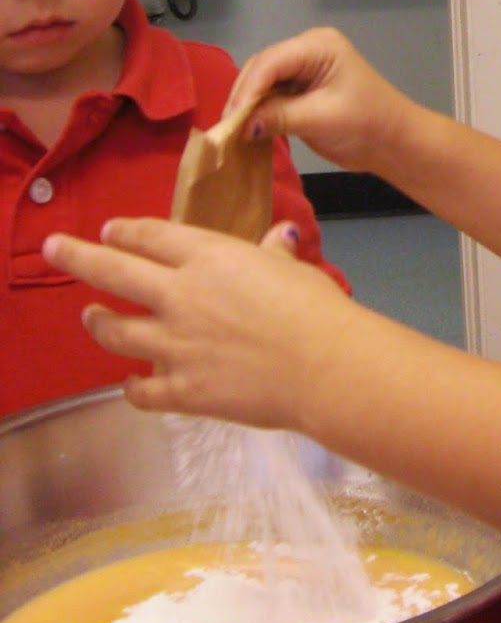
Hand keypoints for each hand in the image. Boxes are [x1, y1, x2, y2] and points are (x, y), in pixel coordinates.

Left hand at [47, 219, 353, 426]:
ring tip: (90, 317)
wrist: (324, 367)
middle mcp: (179, 296)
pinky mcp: (181, 390)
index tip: (110, 231)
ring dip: (98, 322)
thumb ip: (273, 254)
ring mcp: (174, 346)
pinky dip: (131, 387)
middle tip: (53, 248)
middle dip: (76, 257)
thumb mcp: (291, 269)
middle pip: (113, 271)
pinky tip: (129, 384)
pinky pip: (140, 391)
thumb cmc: (316, 309)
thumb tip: (280, 237)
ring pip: (114, 330)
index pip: (150, 236)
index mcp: (208, 258)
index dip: (125, 231)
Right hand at [227, 27, 401, 173]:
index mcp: (318, 46)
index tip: (231, 119)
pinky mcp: (302, 88)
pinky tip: (248, 129)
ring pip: (263, 82)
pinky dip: (259, 111)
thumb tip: (240, 124)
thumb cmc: (367, 125)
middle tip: (226, 128)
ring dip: (248, 105)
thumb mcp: (321, 119)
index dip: (247, 90)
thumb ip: (278, 116)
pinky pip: (272, 95)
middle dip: (244, 97)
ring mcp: (304, 68)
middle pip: (262, 69)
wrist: (395, 143)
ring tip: (232, 131)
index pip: (270, 62)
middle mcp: (308, 50)